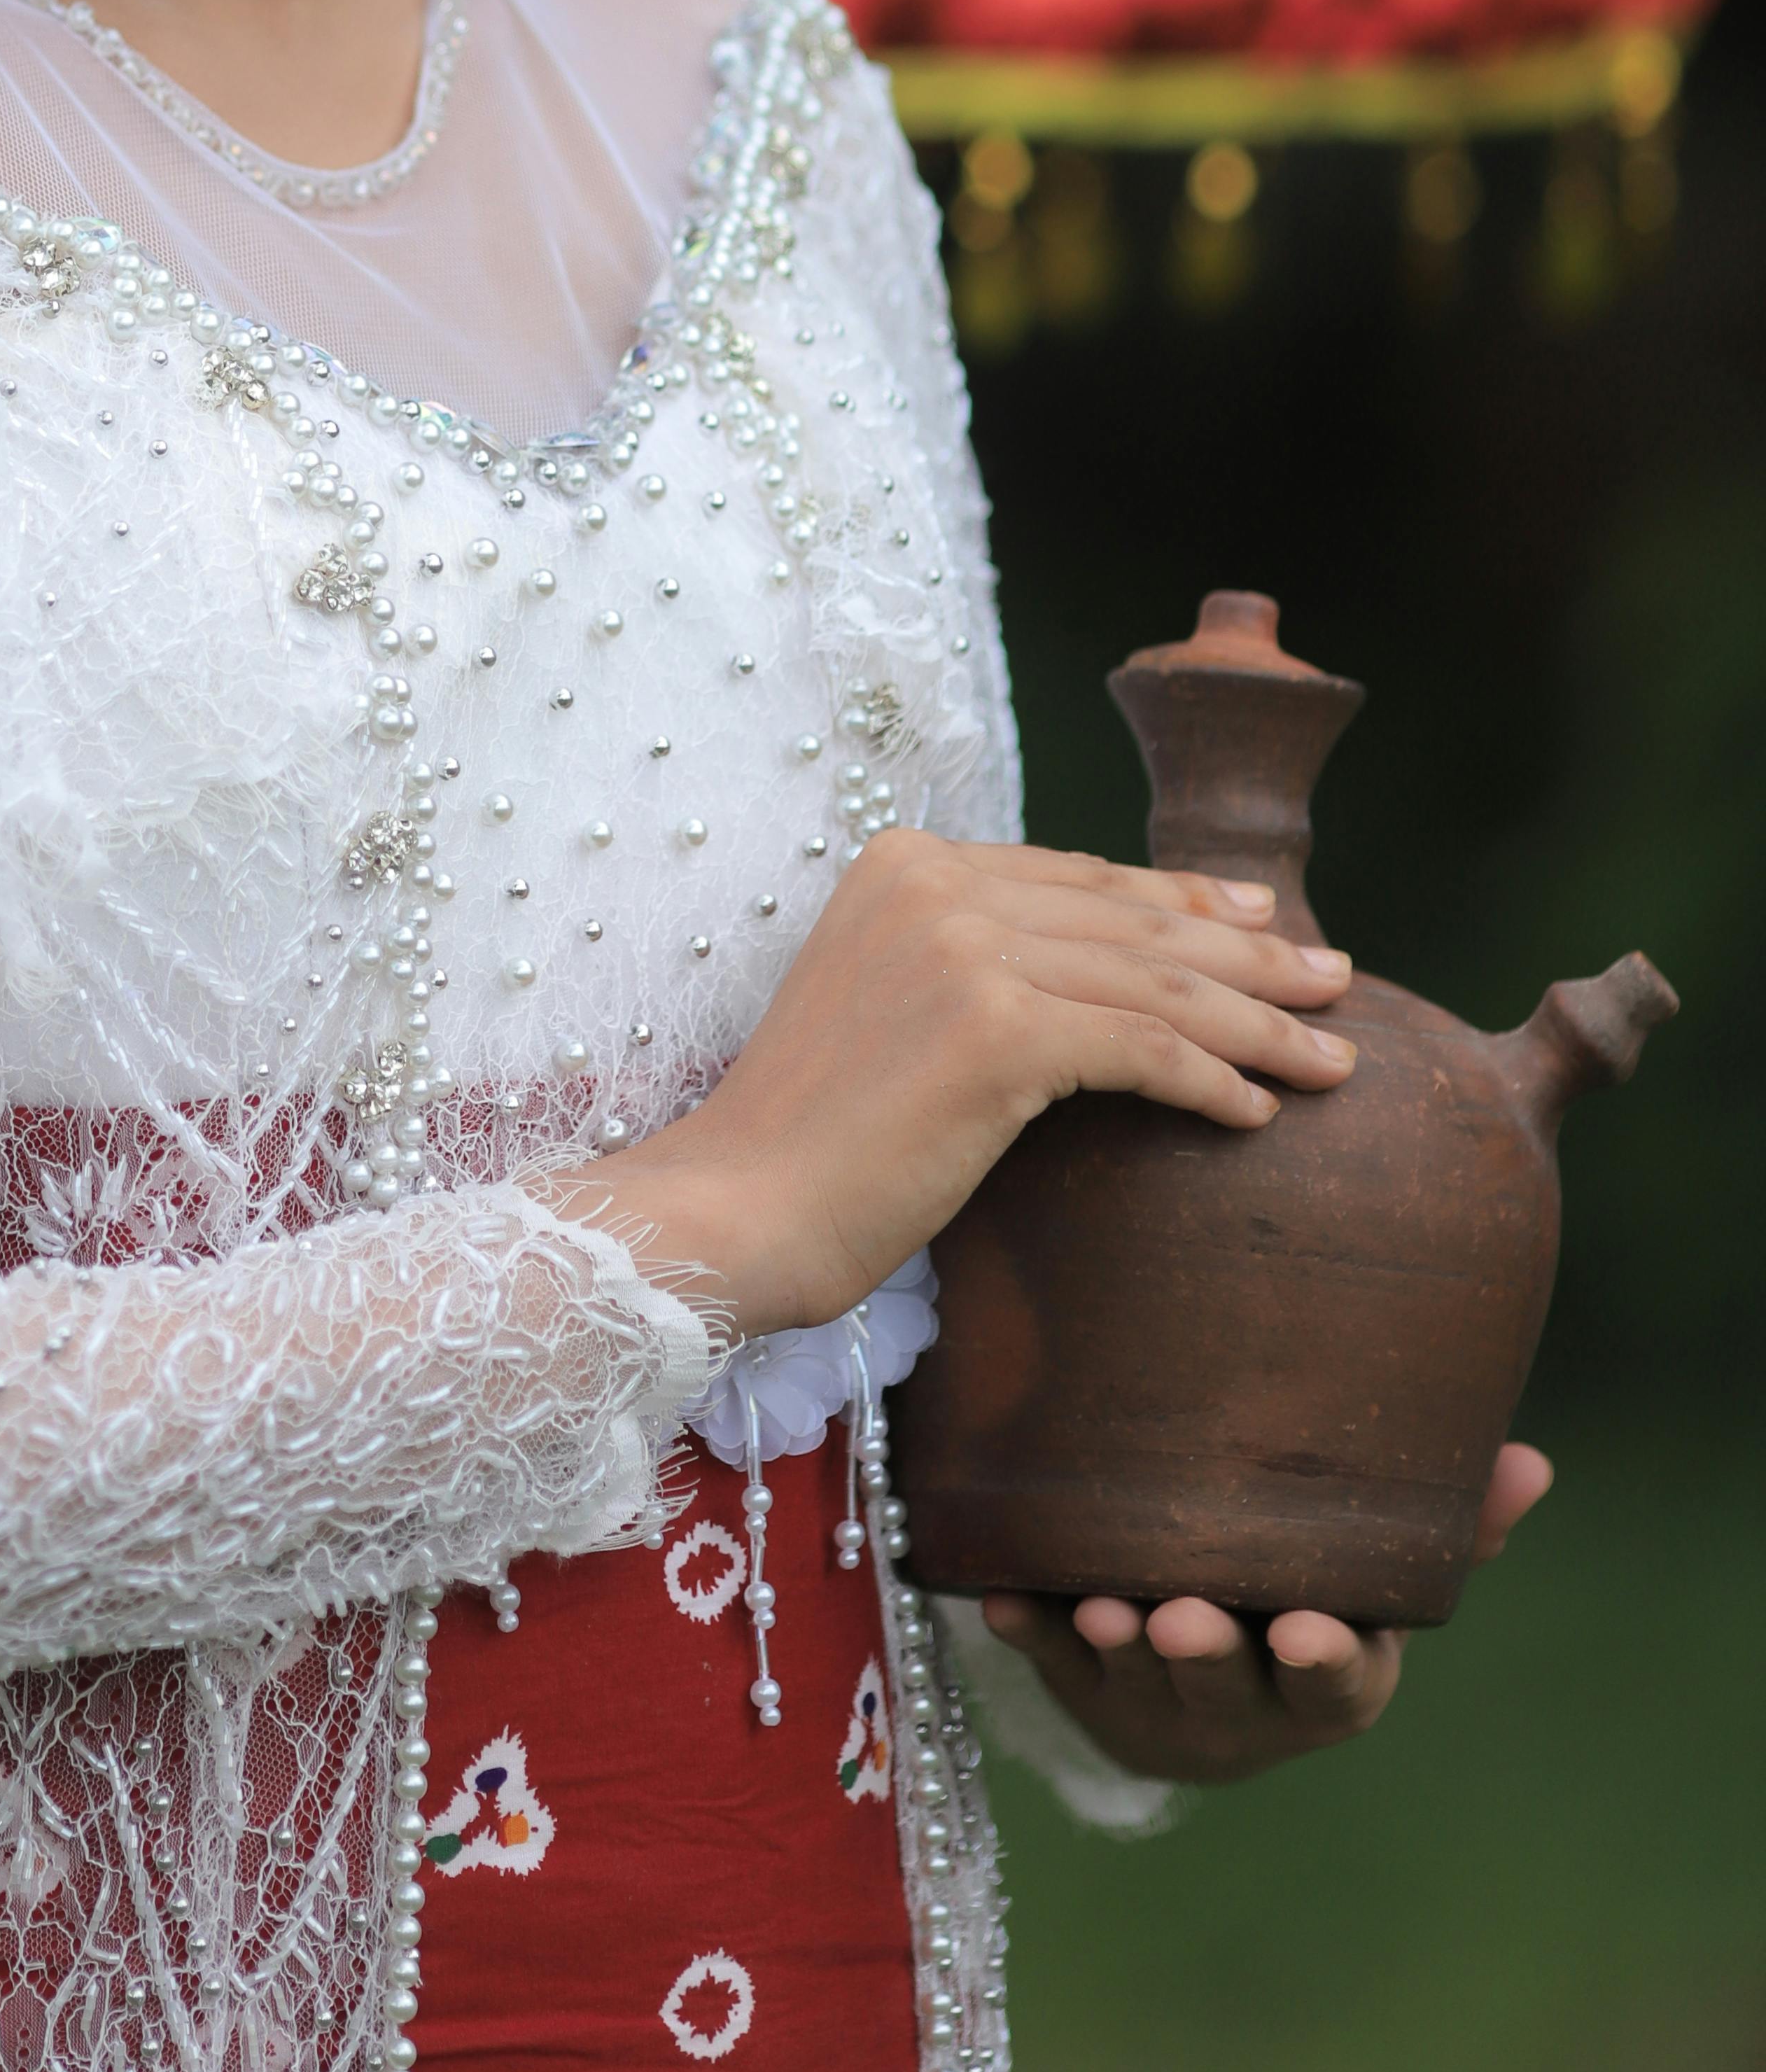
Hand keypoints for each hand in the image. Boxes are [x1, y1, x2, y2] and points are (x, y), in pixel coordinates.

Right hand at [549, 826, 1359, 1335]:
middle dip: (1251, 956)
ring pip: (1155, 982)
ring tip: (1332, 1058)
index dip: (1185, 901)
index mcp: (907, 863)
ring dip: (1259, 1025)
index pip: (1080, 877)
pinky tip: (1254, 1114)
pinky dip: (1211, 1080)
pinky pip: (1141, 1049)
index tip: (1264, 925)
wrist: (734, 1208)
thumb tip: (1105, 965)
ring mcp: (963, 948)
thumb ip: (974, 963)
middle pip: (1132, 920)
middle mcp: (935, 883)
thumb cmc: (813, 1138)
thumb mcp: (890, 1007)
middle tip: (1337, 982)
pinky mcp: (994, 1028)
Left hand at [976, 1442, 1554, 1781]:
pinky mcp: (1078, 1687)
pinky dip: (1027, 1631)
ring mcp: (1155, 1706)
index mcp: (1328, 1682)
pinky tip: (1000, 1598)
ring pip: (1131, 1682)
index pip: (1335, 1690)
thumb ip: (1452, 1523)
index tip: (1308, 1632)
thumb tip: (1532, 1463)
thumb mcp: (1379, 1568)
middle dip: (1204, 1657)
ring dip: (1111, 1645)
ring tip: (1097, 1602)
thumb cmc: (1311, 1588)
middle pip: (1225, 1690)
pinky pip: (1043, 1663)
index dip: (1324, 1665)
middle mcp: (1242, 1707)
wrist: (1207, 1661)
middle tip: (1183, 1617)